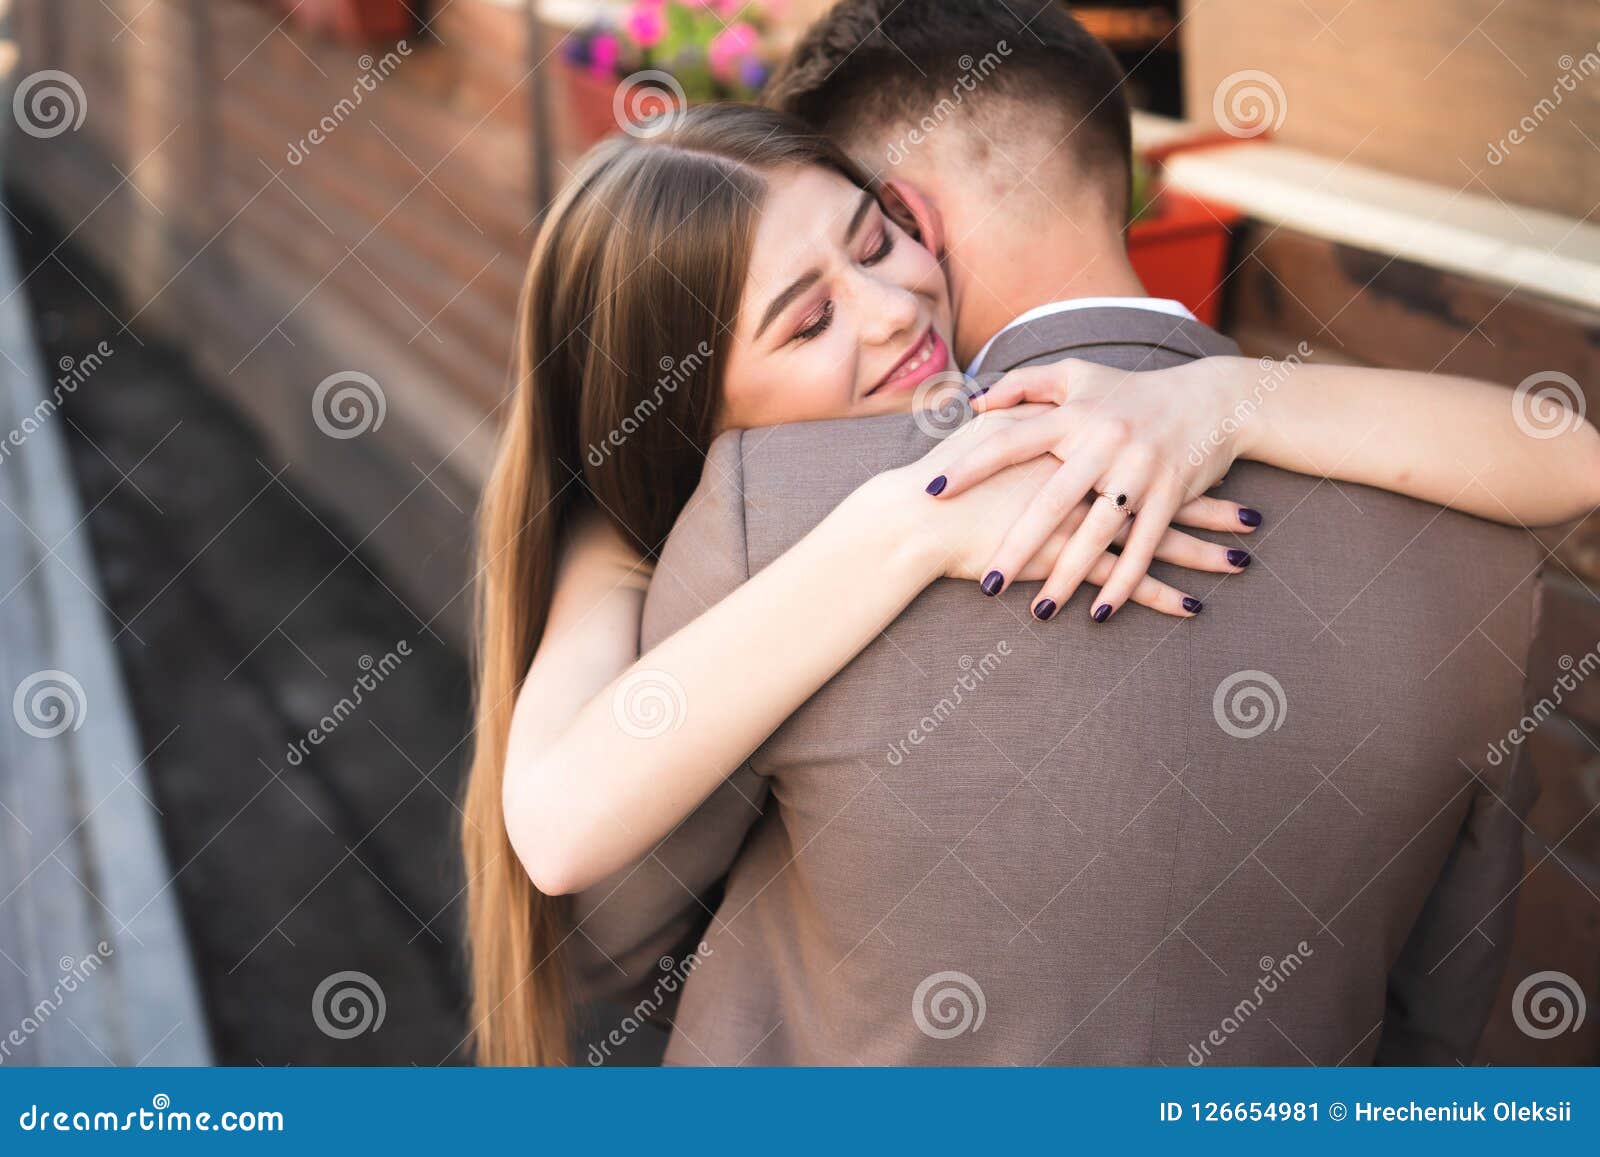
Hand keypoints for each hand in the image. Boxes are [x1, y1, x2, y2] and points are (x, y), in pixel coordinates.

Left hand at [925, 359, 1260, 620]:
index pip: (1009, 442)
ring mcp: (1139, 469)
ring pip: (1098, 532)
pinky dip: (1124, 582)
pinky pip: (1145, 546)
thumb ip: (1024, 386)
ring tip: (1039, 611)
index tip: (933, 493)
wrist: (1212, 399)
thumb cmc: (1130, 392)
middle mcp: (1103, 441)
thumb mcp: (1078, 377)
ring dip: (1069, 576)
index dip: (969, 467)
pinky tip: (1098, 612)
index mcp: (1072, 415)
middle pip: (1051, 502)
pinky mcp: (1171, 494)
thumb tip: (974, 405)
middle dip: (1018, 546)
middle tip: (987, 584)